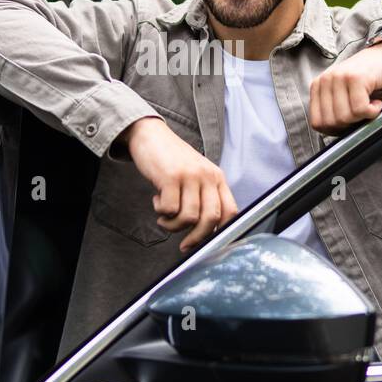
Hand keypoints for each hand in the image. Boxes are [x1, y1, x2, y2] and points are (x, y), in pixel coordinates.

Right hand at [120, 117, 238, 251]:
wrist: (151, 135)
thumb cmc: (173, 160)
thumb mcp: (197, 174)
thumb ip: (205, 196)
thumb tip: (208, 230)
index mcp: (217, 177)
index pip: (230, 211)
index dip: (221, 232)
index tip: (207, 243)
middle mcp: (207, 176)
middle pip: (211, 218)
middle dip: (197, 238)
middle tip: (184, 245)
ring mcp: (189, 175)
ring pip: (188, 217)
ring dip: (173, 225)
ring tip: (165, 218)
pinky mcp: (170, 177)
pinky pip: (169, 209)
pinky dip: (161, 212)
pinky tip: (157, 201)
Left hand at [308, 42, 381, 133]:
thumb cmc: (367, 80)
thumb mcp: (344, 94)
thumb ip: (333, 110)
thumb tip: (334, 133)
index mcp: (318, 86)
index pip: (317, 122)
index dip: (334, 130)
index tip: (349, 123)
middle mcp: (325, 80)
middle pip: (331, 122)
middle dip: (350, 124)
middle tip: (362, 114)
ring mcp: (339, 77)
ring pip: (345, 117)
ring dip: (363, 117)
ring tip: (370, 105)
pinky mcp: (356, 78)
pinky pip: (360, 109)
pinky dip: (373, 111)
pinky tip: (377, 102)